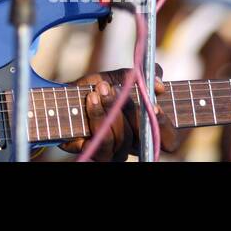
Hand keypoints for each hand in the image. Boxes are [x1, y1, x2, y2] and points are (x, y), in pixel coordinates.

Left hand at [59, 65, 181, 160]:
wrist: (62, 100)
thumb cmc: (93, 90)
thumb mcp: (116, 78)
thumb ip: (137, 77)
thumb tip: (158, 83)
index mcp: (144, 129)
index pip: (168, 139)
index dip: (165, 125)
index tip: (156, 105)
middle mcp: (133, 145)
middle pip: (146, 138)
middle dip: (135, 112)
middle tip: (125, 92)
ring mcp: (115, 152)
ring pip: (123, 138)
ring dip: (112, 108)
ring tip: (101, 89)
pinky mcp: (95, 153)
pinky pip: (102, 141)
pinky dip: (98, 115)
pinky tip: (92, 98)